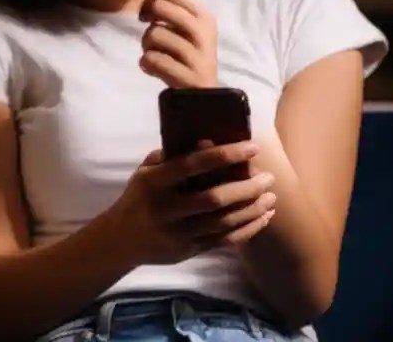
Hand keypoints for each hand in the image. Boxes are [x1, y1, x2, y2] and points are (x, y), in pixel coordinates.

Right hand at [108, 141, 277, 265]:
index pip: (191, 165)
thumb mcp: (145, 172)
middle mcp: (166, 207)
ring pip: (223, 221)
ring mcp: (178, 232)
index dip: (223, 155)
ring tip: (271, 196)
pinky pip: (224, 241)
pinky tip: (264, 217)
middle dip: (247, 187)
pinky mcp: (189, 250)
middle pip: (214, 197)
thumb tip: (207, 141)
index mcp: (154, 182)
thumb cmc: (139, 197)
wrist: (121, 239)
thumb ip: (172, 157)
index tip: (251, 147)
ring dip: (252, 209)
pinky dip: (248, 229)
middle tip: (268, 177)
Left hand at [138, 0, 218, 87]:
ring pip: (154, 34)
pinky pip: (152, 60)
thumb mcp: (187, 25)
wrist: (204, 95)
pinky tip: (153, 68)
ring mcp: (197, 56)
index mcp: (203, 16)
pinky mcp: (187, 77)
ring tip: (154, 54)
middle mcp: (203, 32)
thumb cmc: (189, 54)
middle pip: (161, 7)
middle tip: (151, 33)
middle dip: (147, 19)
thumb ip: (175, 0)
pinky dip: (146, 63)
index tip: (151, 14)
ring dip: (146, 45)